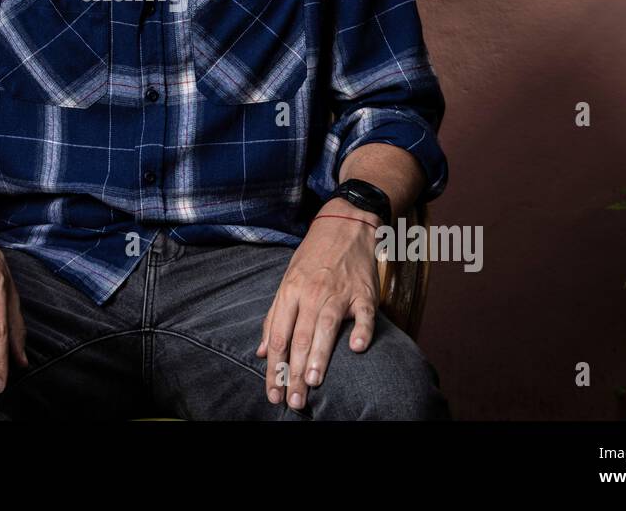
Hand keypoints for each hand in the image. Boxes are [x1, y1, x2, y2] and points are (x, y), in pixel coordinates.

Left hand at [256, 198, 380, 409]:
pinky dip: (361, 330)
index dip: (273, 368)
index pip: (277, 336)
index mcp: (289, 293)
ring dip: (319, 356)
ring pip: (326, 328)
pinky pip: (364, 314)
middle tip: (294, 401)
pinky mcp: (364, 292)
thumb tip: (261, 352)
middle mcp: (311, 294)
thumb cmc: (313, 257)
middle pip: (299, 338)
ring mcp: (338, 293)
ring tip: (313, 382)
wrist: (344, 224)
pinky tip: (357, 349)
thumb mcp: (287, 281)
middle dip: (295, 372)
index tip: (273, 393)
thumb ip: (274, 317)